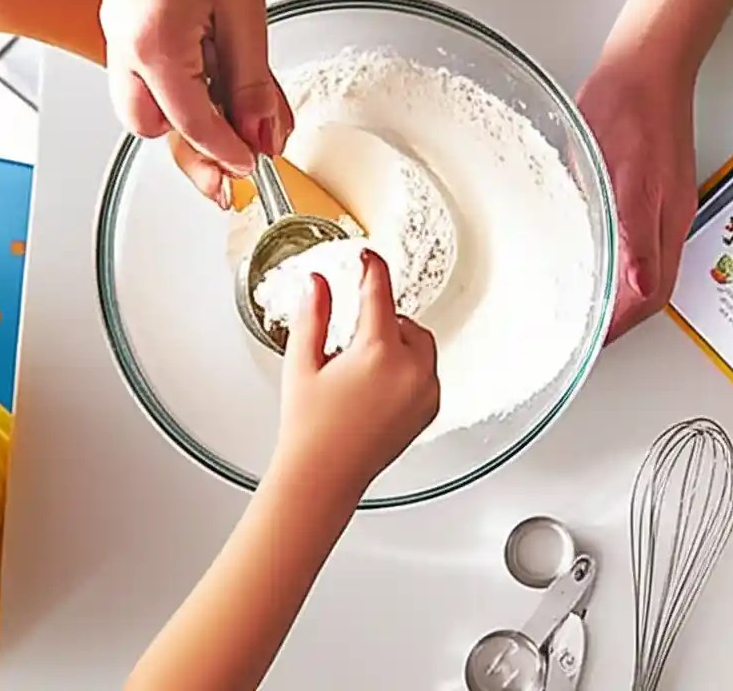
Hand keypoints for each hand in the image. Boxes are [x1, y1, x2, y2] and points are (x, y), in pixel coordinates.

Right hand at [100, 0, 292, 207]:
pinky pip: (148, 73)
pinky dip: (182, 87)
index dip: (230, 154)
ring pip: (143, 104)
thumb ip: (253, 84)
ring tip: (236, 112)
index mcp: (153, 46)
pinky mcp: (127, 22)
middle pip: (152, 126)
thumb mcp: (244, 14)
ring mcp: (121, 32)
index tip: (254, 166)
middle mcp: (125, 44)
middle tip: (241, 148)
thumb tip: (263, 135)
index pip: (194, 127)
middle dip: (196, 142)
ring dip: (187, 116)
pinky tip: (217, 80)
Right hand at [274, 251, 439, 494]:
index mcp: (377, 351)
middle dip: (382, 319)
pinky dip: (410, 368)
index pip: (379, 292)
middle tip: (353, 337)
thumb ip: (313, 315)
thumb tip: (317, 282)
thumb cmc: (310, 427)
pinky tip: (379, 384)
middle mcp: (409, 370)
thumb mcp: (302, 362)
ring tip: (364, 363)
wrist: (324, 475)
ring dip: (399, 341)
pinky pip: (428, 372)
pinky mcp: (430, 409)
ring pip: (421, 345)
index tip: (369, 257)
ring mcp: (425, 391)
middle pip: (404, 320)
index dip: (372, 269)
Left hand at [578, 54, 697, 342]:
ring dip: (621, 297)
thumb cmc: (630, 109)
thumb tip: (642, 286)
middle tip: (586, 339)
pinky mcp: (652, 190)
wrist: (646, 65)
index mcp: (664, 223)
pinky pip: (641, 244)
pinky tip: (599, 262)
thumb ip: (634, 234)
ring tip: (590, 312)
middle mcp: (668, 221)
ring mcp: (662, 205)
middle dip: (621, 323)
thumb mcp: (624, 176)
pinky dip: (620, 267)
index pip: (649, 298)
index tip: (591, 346)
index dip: (620, 328)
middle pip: (651, 292)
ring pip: (647, 270)